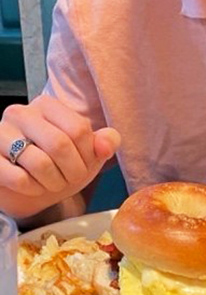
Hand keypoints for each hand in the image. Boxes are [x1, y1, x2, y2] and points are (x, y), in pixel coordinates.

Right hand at [0, 95, 120, 219]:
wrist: (27, 189)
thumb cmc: (58, 166)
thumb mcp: (88, 153)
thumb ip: (105, 143)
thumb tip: (106, 146)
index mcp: (47, 105)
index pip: (78, 128)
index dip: (88, 155)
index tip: (85, 165)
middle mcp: (20, 113)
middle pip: (60, 145)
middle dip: (73, 171)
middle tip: (71, 180)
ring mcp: (0, 134)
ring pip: (39, 163)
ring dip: (54, 182)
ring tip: (52, 183)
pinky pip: (18, 178)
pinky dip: (33, 189)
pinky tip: (32, 186)